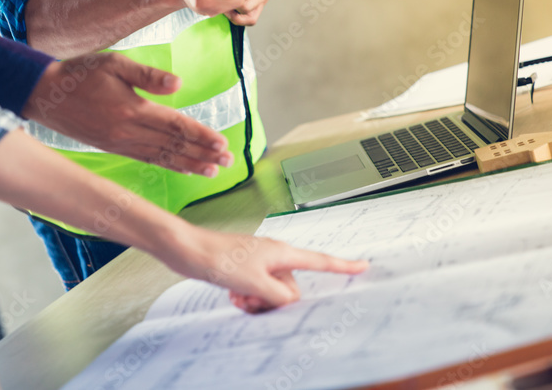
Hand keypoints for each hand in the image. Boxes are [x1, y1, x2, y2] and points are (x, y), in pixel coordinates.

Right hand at [23, 53, 231, 175]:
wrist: (45, 95)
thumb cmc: (80, 73)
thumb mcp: (114, 63)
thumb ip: (147, 75)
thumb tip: (178, 84)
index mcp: (131, 110)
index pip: (175, 126)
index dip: (201, 136)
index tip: (222, 143)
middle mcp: (127, 132)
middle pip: (173, 146)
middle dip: (203, 154)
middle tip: (229, 161)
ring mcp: (120, 143)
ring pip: (162, 158)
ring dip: (190, 165)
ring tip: (214, 171)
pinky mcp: (113, 147)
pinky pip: (147, 159)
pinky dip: (168, 165)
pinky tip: (183, 168)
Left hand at [163, 228, 368, 313]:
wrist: (188, 249)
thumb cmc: (219, 259)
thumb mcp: (255, 283)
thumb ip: (279, 296)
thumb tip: (289, 302)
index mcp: (281, 254)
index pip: (319, 261)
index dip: (343, 266)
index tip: (364, 266)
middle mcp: (273, 256)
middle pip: (291, 289)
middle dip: (275, 302)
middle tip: (250, 300)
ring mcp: (258, 262)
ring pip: (272, 293)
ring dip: (258, 302)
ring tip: (238, 298)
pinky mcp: (244, 269)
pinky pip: (257, 291)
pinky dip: (248, 298)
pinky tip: (233, 297)